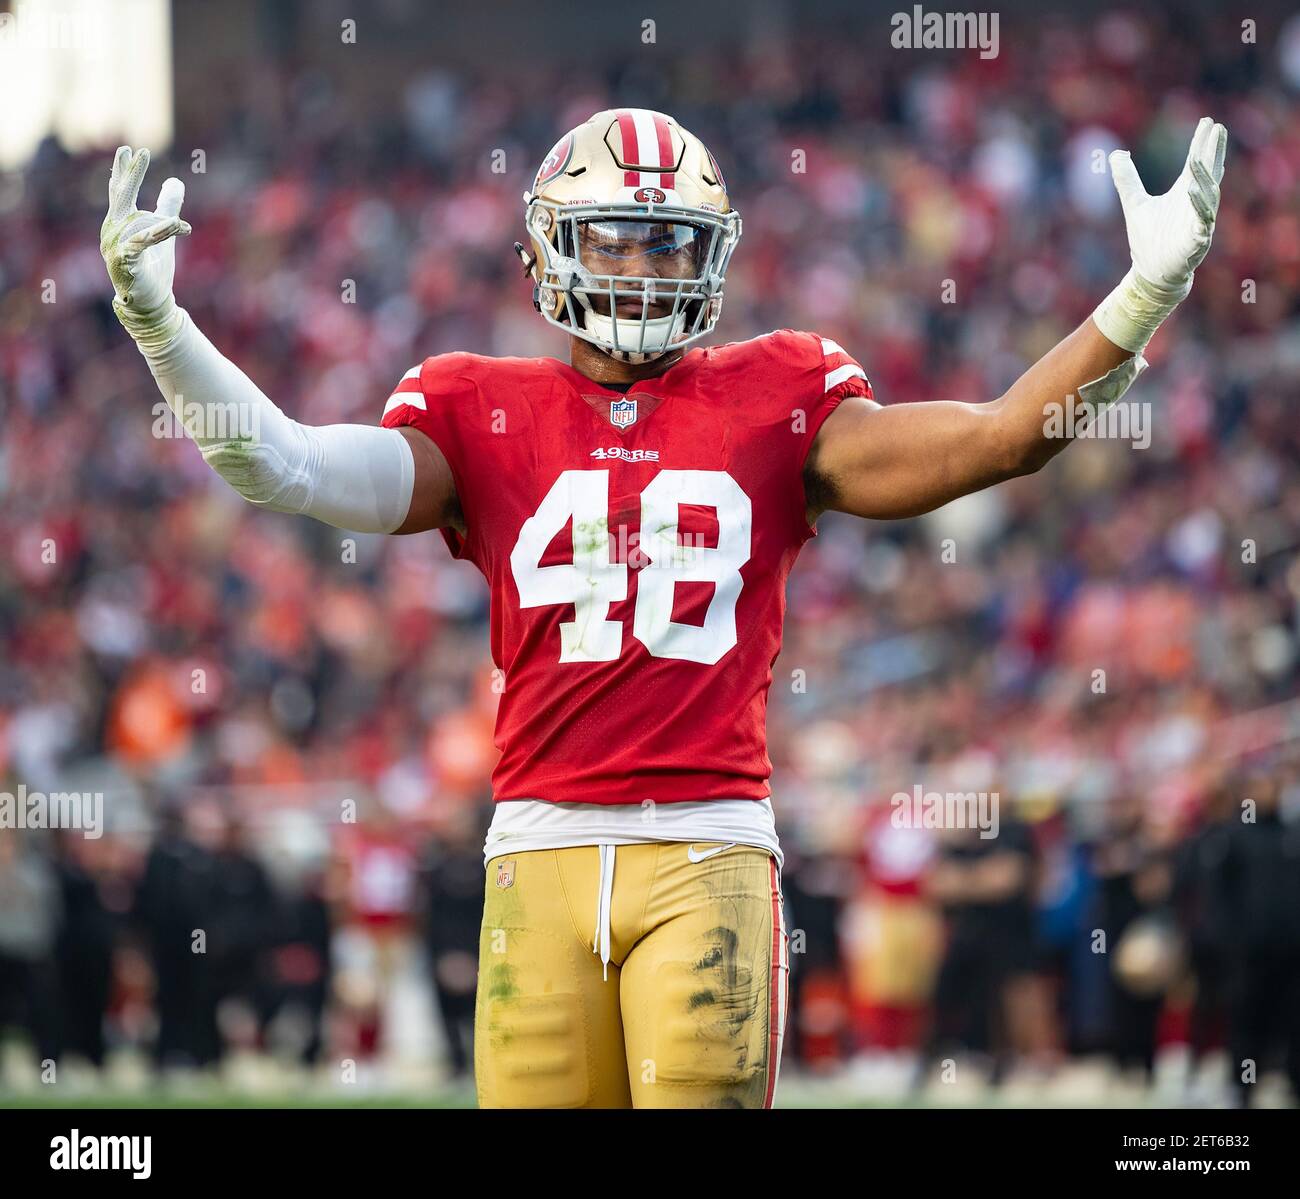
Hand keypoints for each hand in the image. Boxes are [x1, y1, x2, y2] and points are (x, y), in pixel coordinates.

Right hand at [100, 146, 190, 313]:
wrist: (150, 302)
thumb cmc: (153, 268)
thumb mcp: (163, 231)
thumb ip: (167, 206)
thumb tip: (176, 181)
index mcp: (119, 222)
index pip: (120, 191)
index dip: (124, 171)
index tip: (130, 150)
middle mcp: (112, 231)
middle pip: (121, 197)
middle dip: (131, 175)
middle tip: (140, 153)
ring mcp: (116, 246)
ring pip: (138, 222)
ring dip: (161, 222)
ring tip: (178, 223)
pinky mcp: (126, 262)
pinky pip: (142, 243)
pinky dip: (159, 233)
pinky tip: (177, 226)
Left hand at [1109, 116, 1226, 291]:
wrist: (1151, 272)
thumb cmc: (1148, 239)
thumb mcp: (1134, 203)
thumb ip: (1126, 179)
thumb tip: (1115, 154)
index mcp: (1184, 193)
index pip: (1196, 163)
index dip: (1202, 143)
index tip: (1208, 122)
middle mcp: (1195, 204)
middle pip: (1209, 173)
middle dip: (1213, 152)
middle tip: (1217, 129)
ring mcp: (1199, 222)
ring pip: (1208, 196)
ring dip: (1205, 177)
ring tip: (1198, 158)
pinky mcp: (1196, 242)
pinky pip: (1202, 222)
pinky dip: (1199, 208)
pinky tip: (1192, 192)